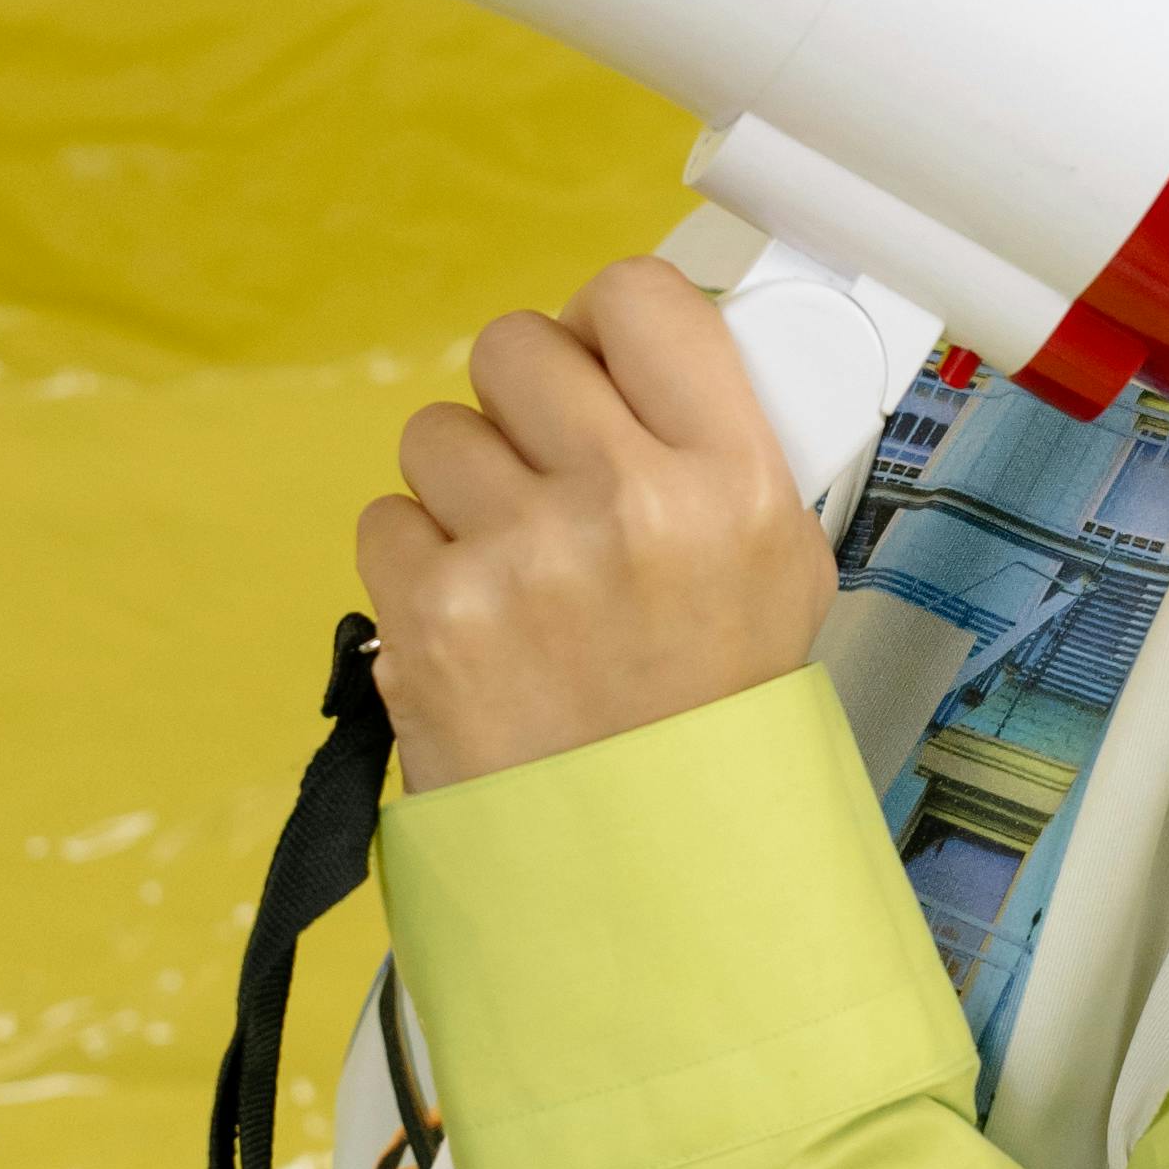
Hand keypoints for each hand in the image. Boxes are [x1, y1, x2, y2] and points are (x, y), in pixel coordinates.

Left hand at [354, 256, 833, 797]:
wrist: (650, 873)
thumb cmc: (715, 716)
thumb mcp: (783, 569)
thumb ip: (722, 447)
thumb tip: (644, 348)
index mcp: (731, 481)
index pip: (639, 296)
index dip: (603, 318)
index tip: (597, 357)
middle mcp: (627, 503)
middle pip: (516, 344)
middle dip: (521, 399)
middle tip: (545, 467)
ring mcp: (520, 559)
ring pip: (436, 430)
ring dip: (462, 483)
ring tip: (511, 561)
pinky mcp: (430, 618)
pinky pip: (385, 519)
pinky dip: (417, 563)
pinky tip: (472, 618)